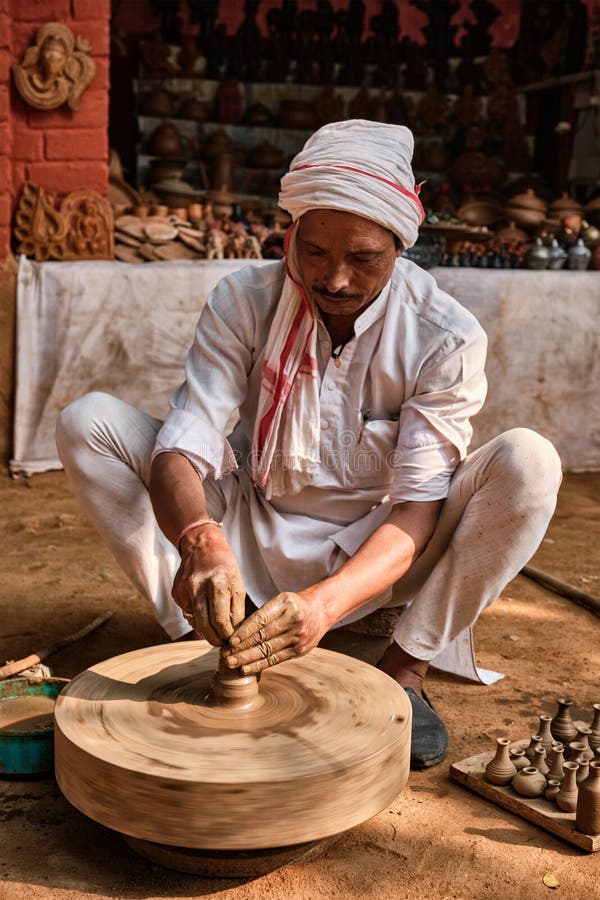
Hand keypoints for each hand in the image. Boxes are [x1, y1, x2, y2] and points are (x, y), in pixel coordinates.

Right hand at [172, 529, 245, 645]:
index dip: (226, 634)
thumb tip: (235, 634)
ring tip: (215, 631)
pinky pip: (187, 612)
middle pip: (204, 624)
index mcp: (218, 582)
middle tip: (221, 644)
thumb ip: (236, 609)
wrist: (201, 546)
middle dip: (214, 638)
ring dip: (205, 629)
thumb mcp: (238, 583)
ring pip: (195, 620)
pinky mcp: (176, 592)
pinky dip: (197, 617)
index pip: (220, 619)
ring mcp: (184, 589)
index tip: (231, 641)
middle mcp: (198, 586)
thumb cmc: (224, 565)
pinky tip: (204, 610)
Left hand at [221, 591, 329, 674]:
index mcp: (285, 604)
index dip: (244, 632)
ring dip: (247, 659)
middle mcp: (293, 620)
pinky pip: (276, 659)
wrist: (321, 611)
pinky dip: (259, 665)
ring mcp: (298, 637)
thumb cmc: (293, 605)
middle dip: (242, 648)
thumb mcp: (280, 601)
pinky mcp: (299, 650)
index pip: (261, 620)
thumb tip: (236, 633)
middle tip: (224, 655)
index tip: (230, 641)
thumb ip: (262, 614)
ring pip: (268, 650)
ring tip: (231, 663)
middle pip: (263, 637)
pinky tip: (246, 669)